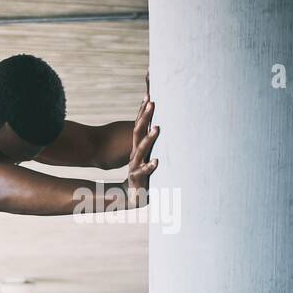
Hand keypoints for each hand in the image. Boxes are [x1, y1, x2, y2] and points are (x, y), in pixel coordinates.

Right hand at [125, 72, 158, 206]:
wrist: (132, 197)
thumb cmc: (143, 175)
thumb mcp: (146, 156)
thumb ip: (150, 143)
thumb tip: (160, 126)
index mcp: (137, 148)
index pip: (138, 126)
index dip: (143, 112)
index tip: (149, 96)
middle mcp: (135, 154)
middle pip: (138, 132)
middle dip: (145, 117)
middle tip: (153, 103)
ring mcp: (135, 165)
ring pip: (141, 150)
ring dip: (149, 139)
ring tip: (157, 129)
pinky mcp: (137, 178)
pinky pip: (143, 171)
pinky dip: (150, 166)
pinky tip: (156, 161)